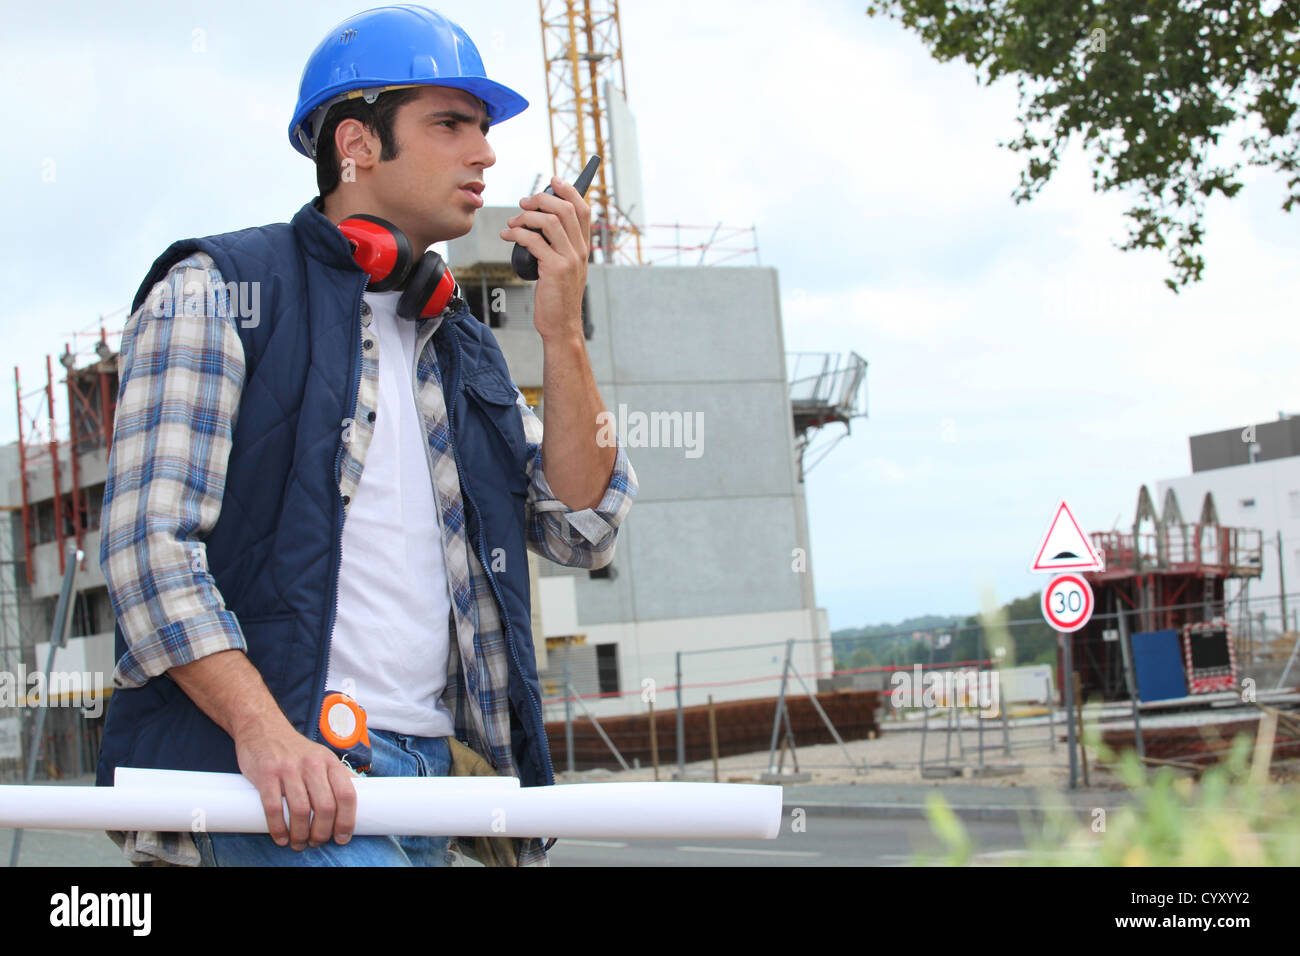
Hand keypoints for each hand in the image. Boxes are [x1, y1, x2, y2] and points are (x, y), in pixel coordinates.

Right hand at [232, 713, 358, 850]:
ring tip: (298, 843)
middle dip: (322, 832)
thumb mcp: (321, 756)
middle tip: (316, 842)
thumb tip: (359, 798)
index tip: (342, 838)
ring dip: (300, 834)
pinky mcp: (266, 774)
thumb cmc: (295, 749)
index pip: (347, 794)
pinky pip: (274, 807)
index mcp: (329, 762)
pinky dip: (279, 828)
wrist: (262, 727)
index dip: (347, 821)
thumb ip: (336, 776)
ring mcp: (288, 769)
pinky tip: (281, 837)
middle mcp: (312, 764)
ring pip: (300, 811)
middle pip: (325, 807)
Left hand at [499, 175, 589, 342]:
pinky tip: (507, 235)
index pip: (583, 209)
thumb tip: (538, 224)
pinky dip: (517, 233)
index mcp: (584, 248)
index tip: (552, 182)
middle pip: (565, 209)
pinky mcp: (554, 269)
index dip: (568, 191)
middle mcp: (580, 251)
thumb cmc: (557, 298)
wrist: (561, 325)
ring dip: (526, 216)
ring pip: (549, 221)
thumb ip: (559, 247)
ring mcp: (569, 259)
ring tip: (512, 222)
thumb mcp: (564, 268)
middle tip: (524, 204)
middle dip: (541, 199)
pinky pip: (533, 241)